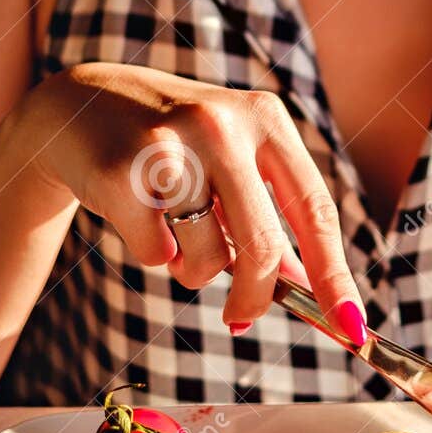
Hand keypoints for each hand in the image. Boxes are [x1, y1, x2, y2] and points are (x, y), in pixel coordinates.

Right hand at [24, 63, 365, 339]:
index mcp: (265, 118)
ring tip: (176, 237)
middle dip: (256, 297)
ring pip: (206, 257)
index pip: (315, 209)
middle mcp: (221, 123)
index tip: (351, 326)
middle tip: (242, 318)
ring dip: (195, 270)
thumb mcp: (231, 162)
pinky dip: (154, 254)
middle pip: (263, 245)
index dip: (336, 275)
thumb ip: (271, 218)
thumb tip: (313, 291)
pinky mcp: (120, 172)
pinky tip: (139, 217)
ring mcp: (169, 145)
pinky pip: (156, 254)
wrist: (79, 106)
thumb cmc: (172, 144)